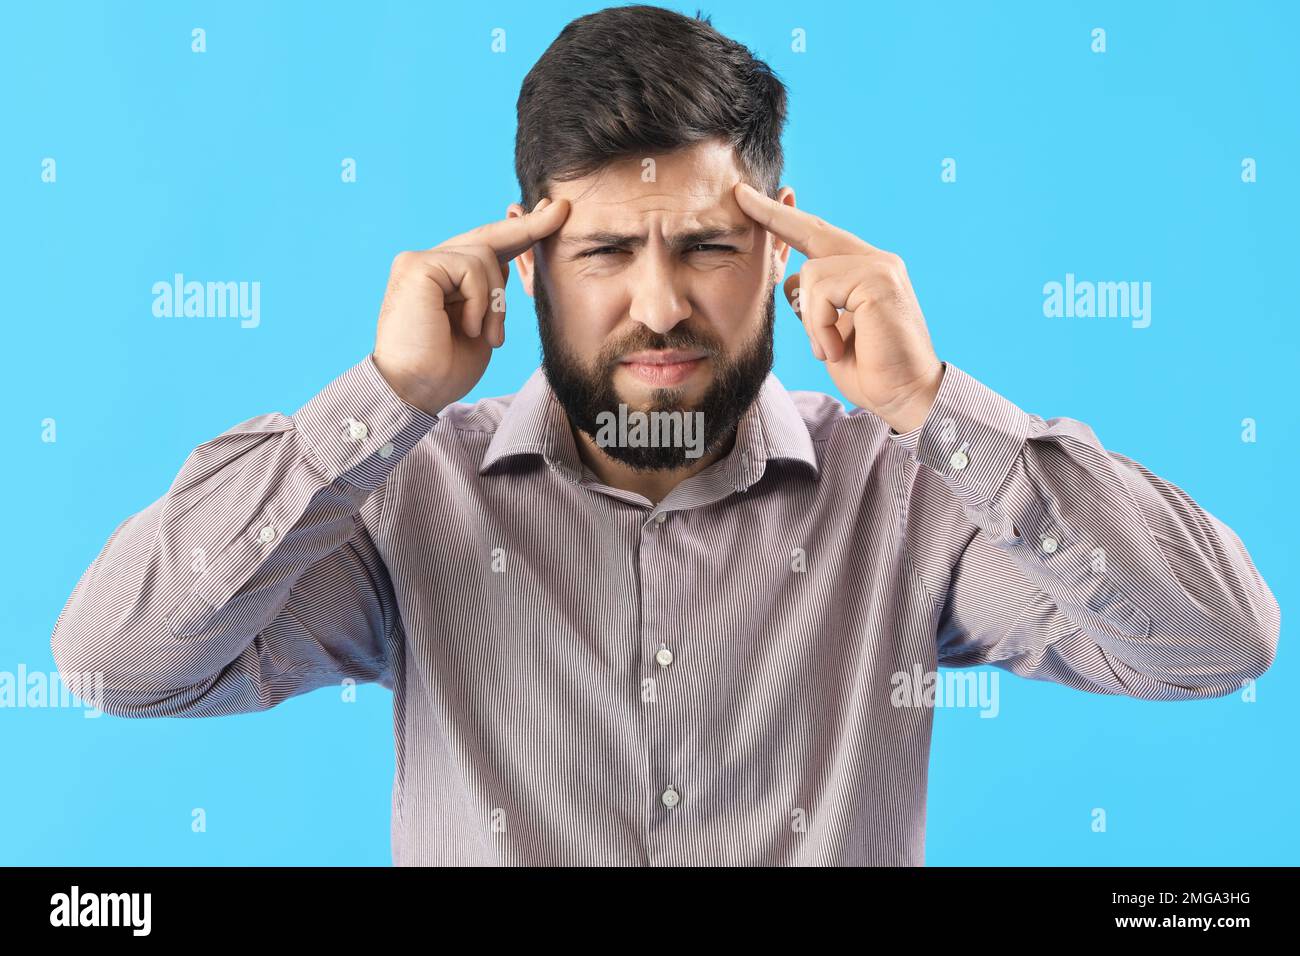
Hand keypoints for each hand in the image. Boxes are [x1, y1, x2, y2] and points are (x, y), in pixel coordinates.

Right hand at [372, 197, 571, 414]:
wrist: (414, 392)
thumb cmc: (444, 370)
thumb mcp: (482, 326)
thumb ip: (490, 292)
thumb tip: (509, 259)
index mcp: (446, 278)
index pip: (487, 248)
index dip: (521, 233)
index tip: (553, 215)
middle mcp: (431, 263)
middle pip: (487, 236)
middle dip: (528, 226)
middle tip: (560, 209)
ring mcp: (421, 261)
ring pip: (485, 255)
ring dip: (496, 301)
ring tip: (485, 335)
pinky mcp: (416, 265)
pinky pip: (471, 267)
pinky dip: (479, 300)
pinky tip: (468, 327)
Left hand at [733, 182, 942, 432]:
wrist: (905, 396)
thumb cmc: (871, 370)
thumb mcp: (829, 332)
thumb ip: (813, 302)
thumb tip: (789, 281)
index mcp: (864, 270)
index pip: (818, 237)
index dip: (784, 219)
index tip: (751, 199)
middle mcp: (875, 261)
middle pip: (813, 230)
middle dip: (773, 214)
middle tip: (740, 195)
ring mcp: (880, 267)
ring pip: (811, 274)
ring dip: (810, 320)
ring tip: (830, 349)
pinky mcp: (879, 281)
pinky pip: (822, 292)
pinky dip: (819, 327)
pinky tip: (837, 349)